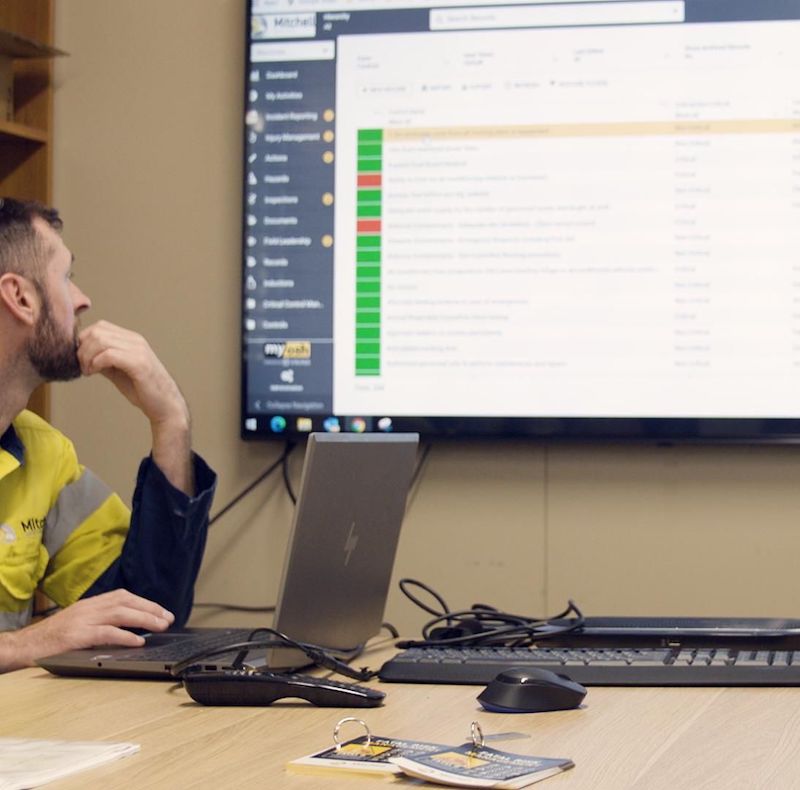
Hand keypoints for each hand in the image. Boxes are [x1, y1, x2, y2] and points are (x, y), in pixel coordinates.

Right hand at [0, 589, 173, 671]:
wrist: (25, 645)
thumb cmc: (53, 638)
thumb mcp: (80, 623)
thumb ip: (102, 622)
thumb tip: (131, 629)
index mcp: (91, 604)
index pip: (124, 596)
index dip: (146, 603)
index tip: (163, 611)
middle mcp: (89, 608)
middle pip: (126, 602)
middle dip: (151, 609)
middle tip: (168, 619)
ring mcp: (83, 620)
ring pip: (120, 614)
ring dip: (144, 619)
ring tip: (161, 626)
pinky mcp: (77, 636)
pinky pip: (105, 633)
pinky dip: (124, 636)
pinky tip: (137, 641)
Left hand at [77, 320, 193, 493]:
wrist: (165, 405)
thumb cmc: (143, 390)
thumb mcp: (118, 371)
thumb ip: (103, 360)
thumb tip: (82, 355)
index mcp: (132, 339)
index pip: (100, 326)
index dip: (84, 340)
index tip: (82, 359)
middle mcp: (136, 341)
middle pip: (97, 331)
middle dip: (82, 349)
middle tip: (82, 366)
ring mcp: (139, 351)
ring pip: (100, 340)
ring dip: (87, 356)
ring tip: (88, 371)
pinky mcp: (139, 364)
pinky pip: (109, 355)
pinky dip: (95, 363)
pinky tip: (94, 373)